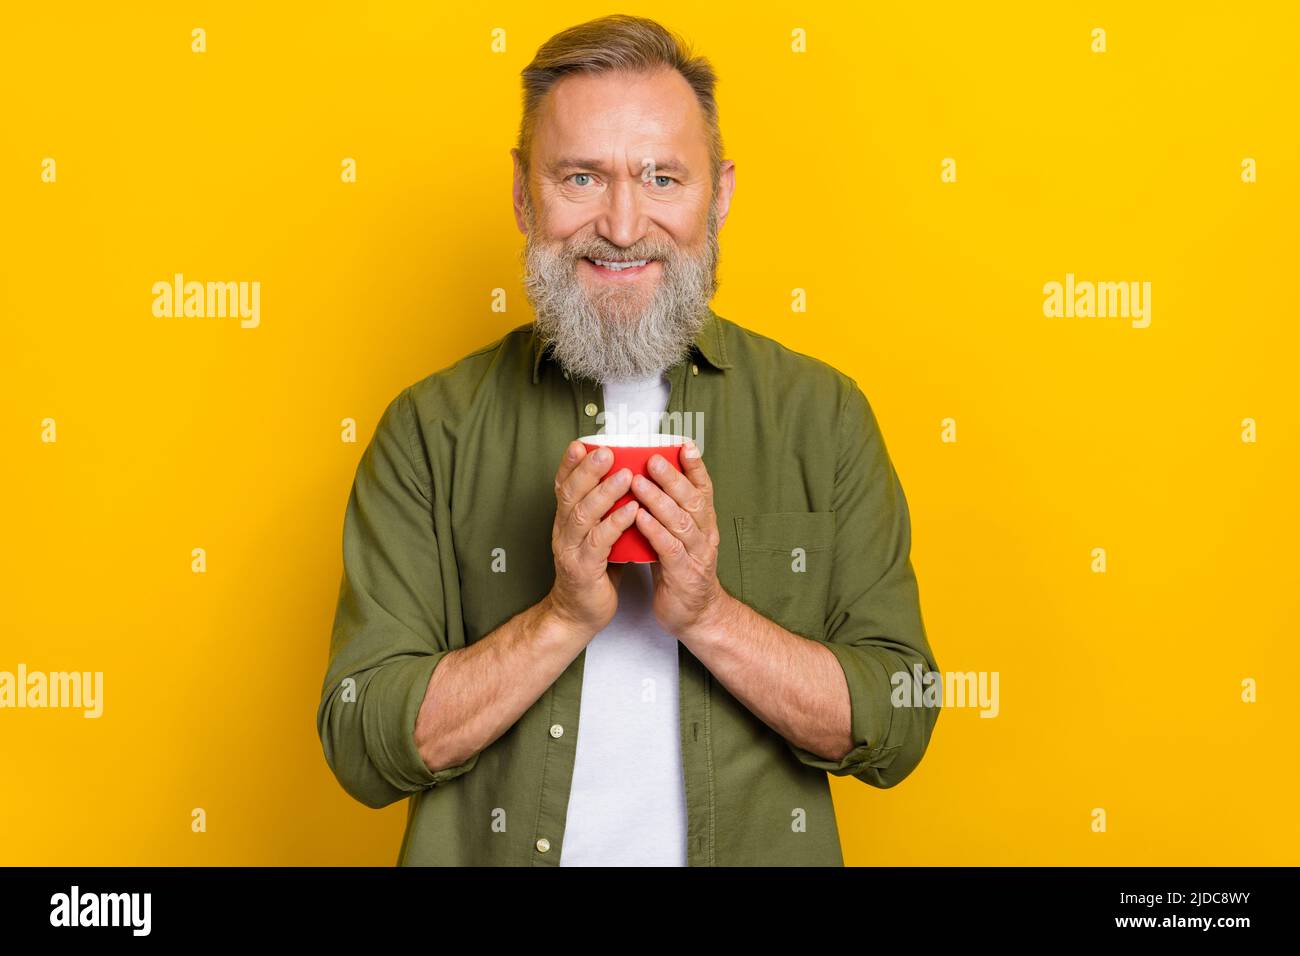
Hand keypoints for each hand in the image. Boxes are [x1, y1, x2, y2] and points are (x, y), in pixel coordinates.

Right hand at [546, 439, 638, 636]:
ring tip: (625, 474)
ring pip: (583, 514)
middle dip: (588, 470)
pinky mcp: (583, 569)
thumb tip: (629, 483)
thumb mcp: (597, 536)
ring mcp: (571, 550)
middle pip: (571, 493)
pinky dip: (615, 523)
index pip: (563, 486)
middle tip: (606, 450)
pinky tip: (631, 510)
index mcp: (566, 521)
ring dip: (604, 492)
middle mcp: (563, 531)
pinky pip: (599, 542)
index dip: (570, 464)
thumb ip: (605, 513)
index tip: (581, 443)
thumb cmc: (594, 572)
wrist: (579, 614)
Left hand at [629, 439, 728, 636]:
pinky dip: (654, 530)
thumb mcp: (678, 537)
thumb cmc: (680, 572)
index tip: (683, 444)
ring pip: (681, 521)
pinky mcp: (684, 574)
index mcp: (703, 523)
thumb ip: (669, 512)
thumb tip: (647, 481)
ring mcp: (697, 554)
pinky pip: (670, 548)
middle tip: (653, 458)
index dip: (695, 466)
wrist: (694, 616)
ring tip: (638, 482)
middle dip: (672, 477)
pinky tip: (639, 517)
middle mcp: (705, 534)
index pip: (703, 488)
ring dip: (659, 500)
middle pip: (692, 499)